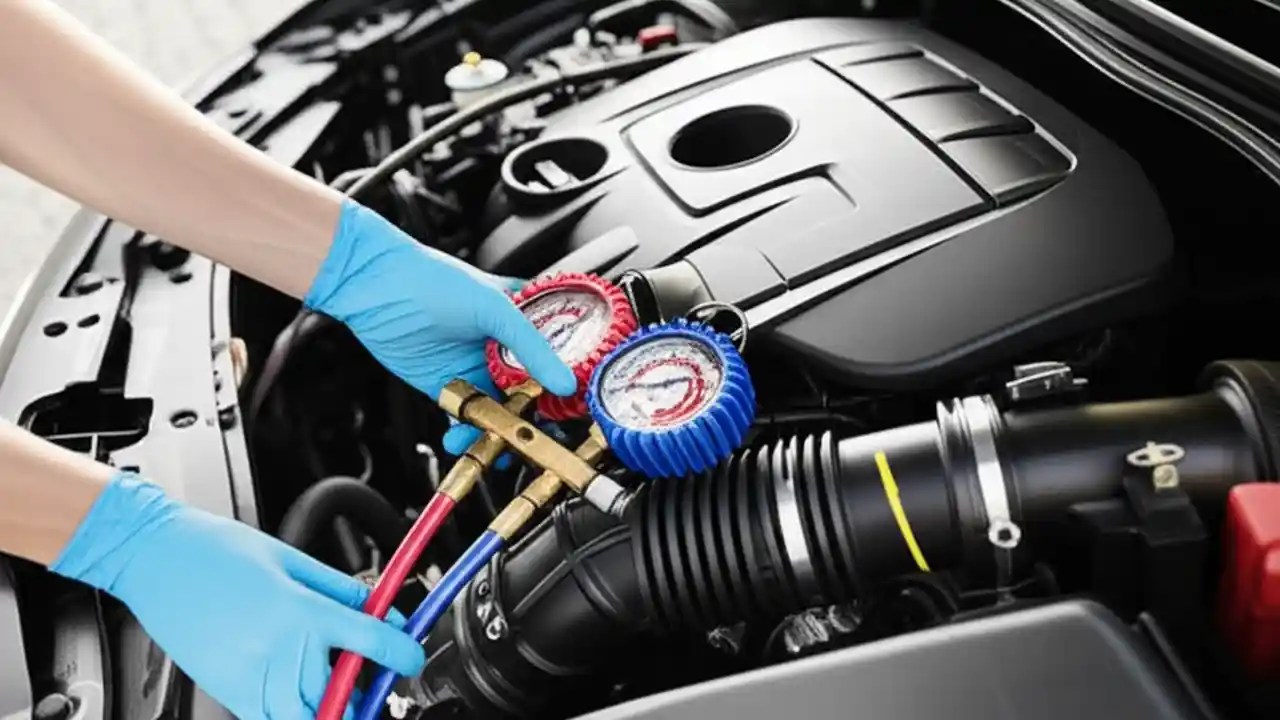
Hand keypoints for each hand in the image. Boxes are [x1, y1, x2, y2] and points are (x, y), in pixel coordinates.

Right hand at [50, 473, 424, 719]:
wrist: (155, 558)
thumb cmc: (218, 551)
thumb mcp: (294, 561)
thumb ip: (345, 590)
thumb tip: (384, 609)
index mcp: (303, 612)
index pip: (373, 645)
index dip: (404, 655)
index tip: (411, 658)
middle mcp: (280, 652)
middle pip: (343, 699)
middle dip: (367, 695)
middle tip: (373, 678)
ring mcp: (251, 678)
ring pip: (308, 719)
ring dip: (331, 710)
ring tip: (338, 689)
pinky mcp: (227, 692)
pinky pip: (270, 719)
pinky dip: (294, 713)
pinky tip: (301, 690)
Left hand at [303, 200, 574, 454]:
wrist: (372, 285)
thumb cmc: (431, 278)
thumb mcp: (493, 309)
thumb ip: (531, 348)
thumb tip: (563, 380)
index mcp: (521, 318)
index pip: (557, 357)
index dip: (566, 385)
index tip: (573, 410)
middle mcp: (501, 346)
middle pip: (530, 391)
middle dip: (535, 417)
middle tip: (539, 439)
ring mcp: (473, 366)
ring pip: (498, 408)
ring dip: (499, 430)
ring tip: (498, 444)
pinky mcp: (446, 386)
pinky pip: (465, 416)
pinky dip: (467, 433)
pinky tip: (464, 438)